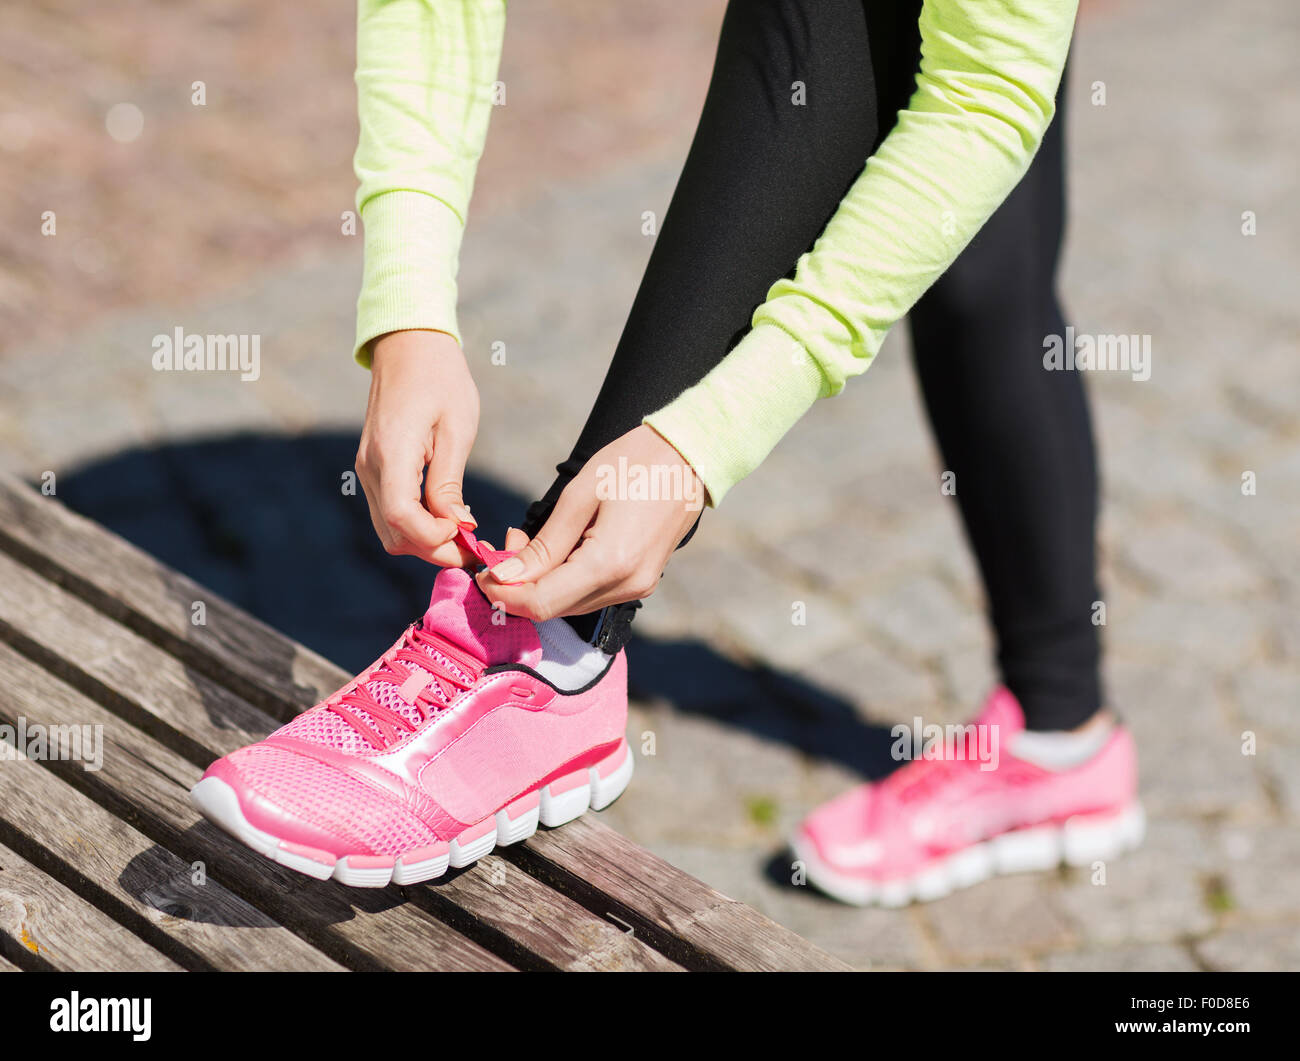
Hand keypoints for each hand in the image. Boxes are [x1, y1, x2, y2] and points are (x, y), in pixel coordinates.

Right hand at [355, 329, 479, 565]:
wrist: (409, 347)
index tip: (467, 535)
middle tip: (474, 548)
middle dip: (434, 549)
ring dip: (424, 541)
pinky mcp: (373, 469)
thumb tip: (457, 526)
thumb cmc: (441, 379)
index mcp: (392, 453)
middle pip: (394, 533)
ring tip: (463, 534)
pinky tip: (445, 518)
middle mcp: (371, 467)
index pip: (402, 517)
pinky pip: (389, 513)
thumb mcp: (457, 429)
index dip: (434, 538)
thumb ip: (450, 482)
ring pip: (389, 530)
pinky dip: (415, 526)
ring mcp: (367, 469)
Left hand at [476, 424, 706, 620]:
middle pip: (555, 608)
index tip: (483, 571)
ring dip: (541, 582)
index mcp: (609, 563)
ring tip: (528, 542)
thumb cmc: (634, 462)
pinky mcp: (641, 581)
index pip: (542, 602)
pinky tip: (558, 549)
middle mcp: (626, 586)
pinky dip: (565, 579)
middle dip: (519, 585)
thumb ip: (543, 544)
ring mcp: (637, 587)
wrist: (690, 456)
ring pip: (571, 604)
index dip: (505, 593)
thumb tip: (506, 576)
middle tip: (507, 545)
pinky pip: (591, 593)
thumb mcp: (580, 495)